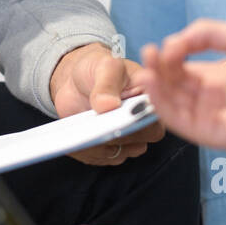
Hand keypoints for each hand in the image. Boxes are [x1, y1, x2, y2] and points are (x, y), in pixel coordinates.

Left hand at [49, 43, 164, 165]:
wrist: (77, 78)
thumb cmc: (99, 67)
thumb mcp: (105, 67)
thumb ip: (107, 84)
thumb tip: (108, 105)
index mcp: (150, 103)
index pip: (153, 124)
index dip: (137, 126)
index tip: (117, 121)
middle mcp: (141, 125)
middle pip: (136, 144)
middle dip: (114, 138)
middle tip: (93, 127)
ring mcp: (124, 139)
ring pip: (116, 154)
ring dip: (96, 146)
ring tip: (79, 132)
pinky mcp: (106, 148)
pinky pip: (98, 158)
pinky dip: (84, 151)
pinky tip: (72, 139)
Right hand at [136, 19, 225, 150]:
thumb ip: (204, 33)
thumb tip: (174, 43)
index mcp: (218, 78)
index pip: (181, 72)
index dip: (167, 59)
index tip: (160, 46)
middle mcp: (212, 99)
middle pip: (173, 89)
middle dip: (157, 71)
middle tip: (147, 54)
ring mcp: (212, 117)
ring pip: (172, 105)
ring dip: (154, 87)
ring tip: (145, 69)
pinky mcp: (213, 134)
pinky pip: (180, 122)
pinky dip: (162, 104)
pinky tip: (154, 85)